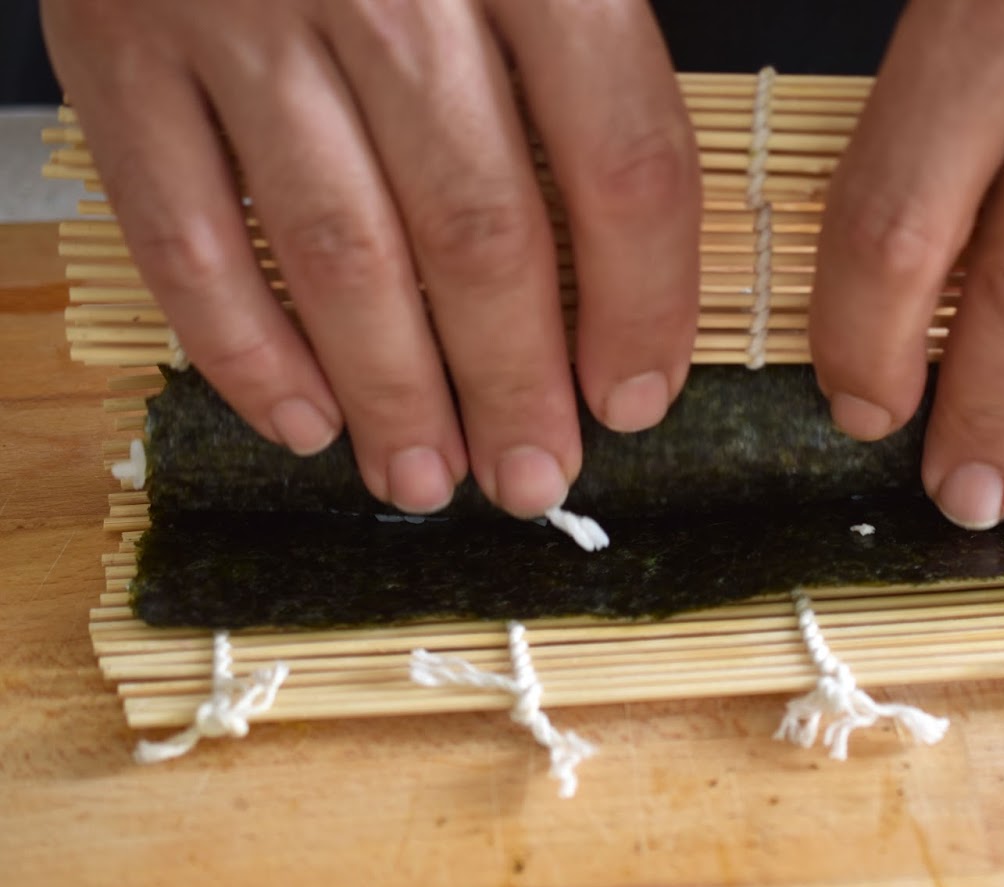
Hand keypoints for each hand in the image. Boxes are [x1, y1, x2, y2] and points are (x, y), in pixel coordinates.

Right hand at [44, 0, 700, 515]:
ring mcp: (237, 11)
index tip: (639, 396)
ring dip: (392, 393)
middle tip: (535, 478)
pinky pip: (180, 228)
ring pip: (339, 252)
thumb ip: (595, 37)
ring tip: (427, 483)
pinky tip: (296, 421)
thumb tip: (646, 239)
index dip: (642, 302)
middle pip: (481, 232)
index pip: (620, 161)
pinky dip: (239, 343)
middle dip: (516, 384)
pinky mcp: (116, 41)